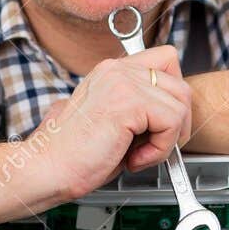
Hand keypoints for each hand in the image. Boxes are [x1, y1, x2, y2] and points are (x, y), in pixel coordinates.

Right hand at [27, 47, 191, 201]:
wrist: (48, 168)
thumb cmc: (75, 155)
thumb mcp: (115, 123)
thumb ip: (141, 110)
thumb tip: (174, 116)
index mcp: (112, 71)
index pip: (166, 61)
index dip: (173, 96)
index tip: (159, 125)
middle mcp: (117, 70)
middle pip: (180, 84)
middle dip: (177, 123)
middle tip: (154, 147)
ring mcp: (122, 82)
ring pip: (180, 104)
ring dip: (168, 139)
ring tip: (139, 154)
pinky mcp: (127, 101)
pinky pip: (171, 122)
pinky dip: (160, 149)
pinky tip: (134, 159)